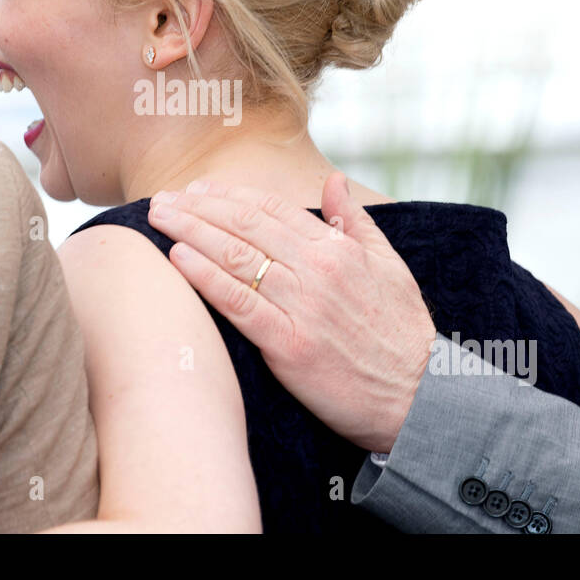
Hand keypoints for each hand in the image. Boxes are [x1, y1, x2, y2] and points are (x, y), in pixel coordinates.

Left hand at [148, 172, 435, 452]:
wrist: (420, 398)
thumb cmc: (404, 334)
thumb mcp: (389, 266)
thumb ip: (355, 221)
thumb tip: (333, 181)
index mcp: (338, 249)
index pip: (271, 209)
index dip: (229, 196)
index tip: (198, 190)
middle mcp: (317, 270)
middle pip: (245, 226)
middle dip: (198, 207)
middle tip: (162, 199)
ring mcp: (302, 307)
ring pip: (236, 257)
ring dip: (191, 232)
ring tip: (159, 220)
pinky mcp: (289, 346)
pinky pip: (239, 303)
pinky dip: (205, 277)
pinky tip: (178, 258)